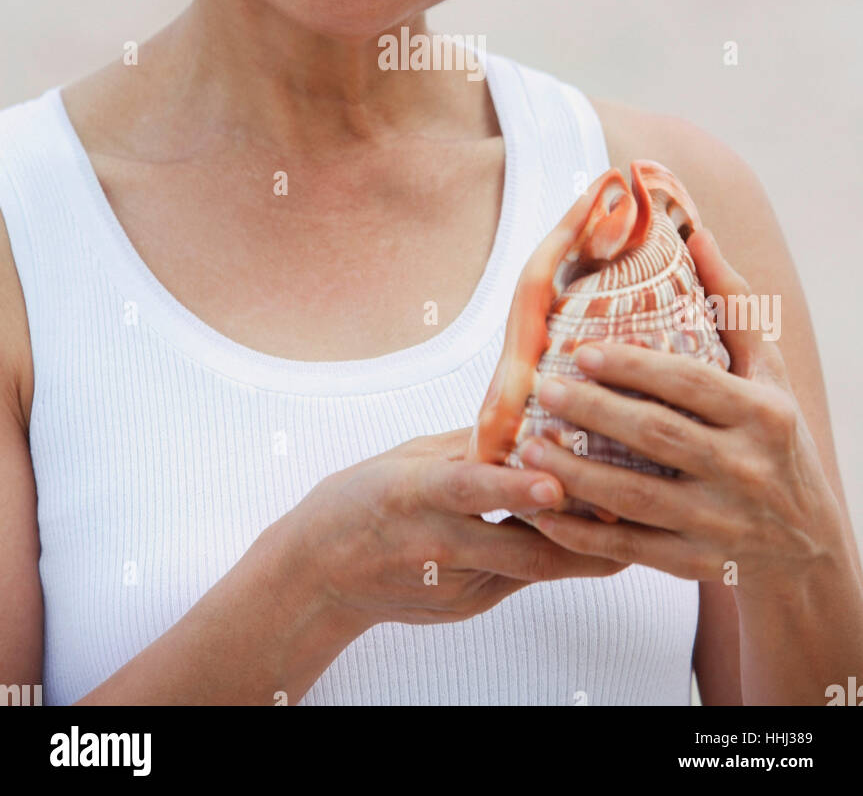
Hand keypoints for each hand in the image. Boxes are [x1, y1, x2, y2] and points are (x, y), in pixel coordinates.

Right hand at [285, 427, 627, 632]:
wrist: (318, 575)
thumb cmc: (363, 500)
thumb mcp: (409, 458)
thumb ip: (470, 444)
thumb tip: (533, 413)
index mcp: (413, 495)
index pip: (469, 490)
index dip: (516, 489)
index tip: (557, 482)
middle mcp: (436, 544)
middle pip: (519, 549)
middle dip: (577, 533)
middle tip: (627, 509)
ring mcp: (455, 585)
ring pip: (531, 570)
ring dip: (580, 549)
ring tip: (627, 529)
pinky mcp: (467, 605)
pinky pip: (521, 577)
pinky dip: (552, 554)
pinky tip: (585, 538)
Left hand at [516, 229, 845, 596]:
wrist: (807, 546)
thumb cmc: (776, 439)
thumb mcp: (768, 374)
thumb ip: (733, 305)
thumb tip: (693, 231)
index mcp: (764, 415)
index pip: (691, 384)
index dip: (635, 368)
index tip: (581, 351)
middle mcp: (746, 469)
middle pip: (659, 437)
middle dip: (595, 413)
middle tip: (540, 390)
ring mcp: (721, 523)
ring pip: (638, 499)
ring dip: (576, 475)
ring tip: (527, 447)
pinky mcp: (696, 564)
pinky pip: (631, 551)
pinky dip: (582, 537)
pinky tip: (539, 513)